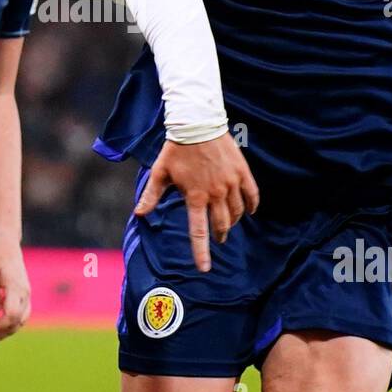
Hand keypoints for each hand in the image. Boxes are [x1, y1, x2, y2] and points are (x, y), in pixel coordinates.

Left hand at [0, 236, 30, 342]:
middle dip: (1, 331)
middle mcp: (25, 292)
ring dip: (8, 330)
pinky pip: (21, 313)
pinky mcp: (23, 292)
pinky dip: (12, 322)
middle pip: (18, 321)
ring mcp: (26, 293)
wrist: (6, 241)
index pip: (11, 316)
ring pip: (22, 319)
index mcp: (16, 288)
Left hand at [135, 134, 259, 273]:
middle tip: (218, 239)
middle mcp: (215, 193)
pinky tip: (250, 211)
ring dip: (233, 221)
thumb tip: (139, 214)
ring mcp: (231, 183)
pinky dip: (252, 206)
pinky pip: (252, 195)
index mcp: (195, 197)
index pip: (199, 231)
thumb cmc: (176, 149)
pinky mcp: (242, 172)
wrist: (197, 123)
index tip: (204, 268)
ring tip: (229, 223)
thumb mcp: (160, 173)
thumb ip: (151, 196)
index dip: (201, 252)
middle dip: (219, 235)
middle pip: (221, 224)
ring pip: (237, 212)